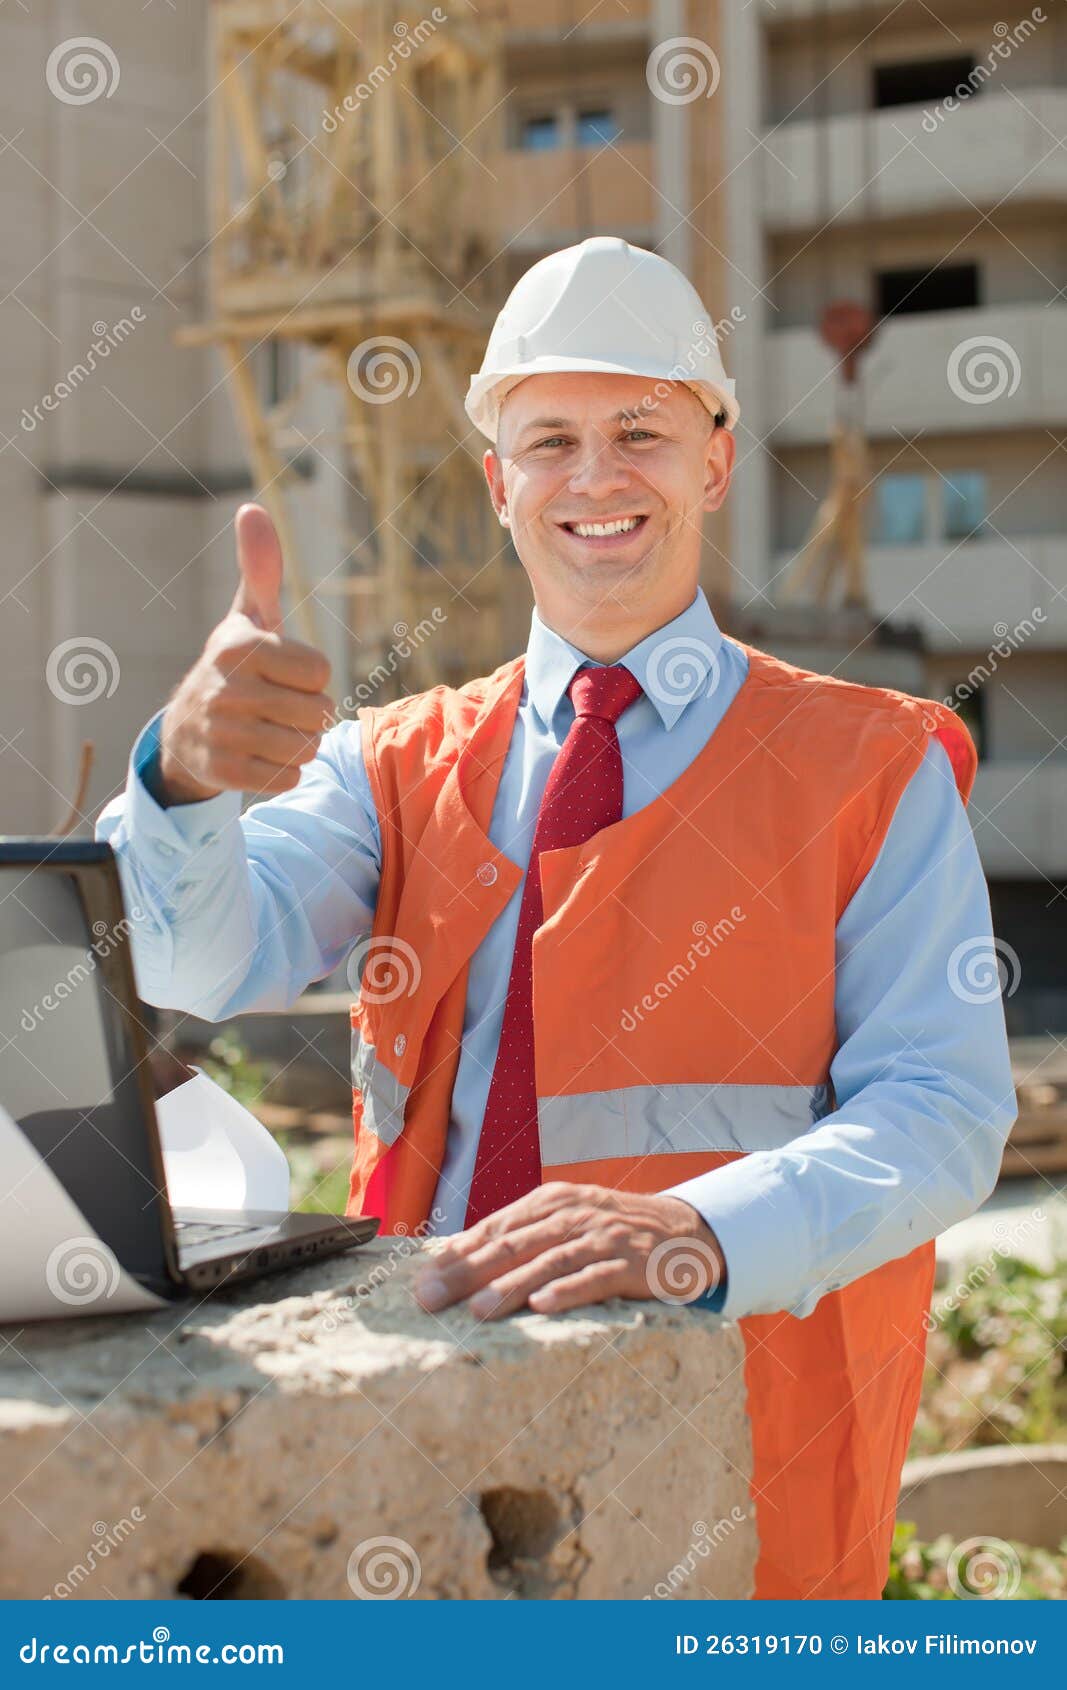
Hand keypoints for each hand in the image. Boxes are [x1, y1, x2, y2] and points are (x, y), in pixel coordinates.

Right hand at [157, 504, 333, 803]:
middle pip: (318, 714)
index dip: (310, 678)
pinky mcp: (223, 771)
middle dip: (308, 715)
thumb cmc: (233, 667)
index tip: (281, 675)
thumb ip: (261, 568)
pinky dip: (281, 771)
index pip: (320, 672)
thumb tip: (251, 509)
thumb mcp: (247, 617)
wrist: (184, 732)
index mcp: (240, 647)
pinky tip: (256, 756)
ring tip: (268, 730)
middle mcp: (228, 688)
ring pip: (306, 748)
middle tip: (277, 707)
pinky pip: (287, 777)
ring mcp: (223, 732)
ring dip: (297, 744)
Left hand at [411, 1183, 725, 1318]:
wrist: (689, 1233)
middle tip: (430, 1299)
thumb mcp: (568, 1221)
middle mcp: (574, 1213)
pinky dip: (569, 1290)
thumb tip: (457, 1260)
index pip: (494, 1227)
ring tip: (478, 1310)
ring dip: (510, 1285)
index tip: (420, 1281)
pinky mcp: (632, 1264)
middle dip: (466, 1272)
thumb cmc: (614, 1233)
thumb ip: (523, 1236)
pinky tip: (544, 1305)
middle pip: (512, 1243)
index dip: (455, 1254)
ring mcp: (604, 1237)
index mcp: (552, 1201)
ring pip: (549, 1260)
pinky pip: (596, 1278)